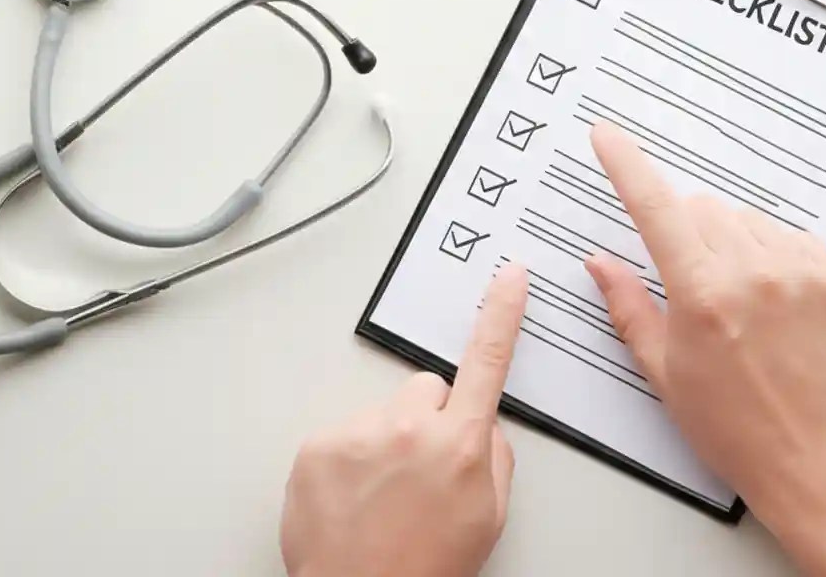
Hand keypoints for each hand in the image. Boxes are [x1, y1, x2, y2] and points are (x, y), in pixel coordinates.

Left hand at [281, 265, 528, 576]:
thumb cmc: (425, 569)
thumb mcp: (489, 517)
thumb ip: (493, 456)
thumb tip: (480, 426)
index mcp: (460, 442)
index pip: (487, 361)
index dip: (501, 314)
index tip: (509, 277)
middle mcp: (409, 428)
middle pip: (426, 389)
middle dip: (428, 418)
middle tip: (421, 470)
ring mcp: (358, 434)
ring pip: (381, 414)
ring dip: (384, 442)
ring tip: (381, 496)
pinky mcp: (316, 446)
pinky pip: (343, 434)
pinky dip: (348, 460)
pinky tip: (353, 499)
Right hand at [586, 123, 825, 576]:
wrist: (812, 458)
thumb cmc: (732, 427)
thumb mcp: (664, 371)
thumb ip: (629, 306)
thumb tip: (600, 261)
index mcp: (702, 295)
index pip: (656, 208)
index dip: (626, 166)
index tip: (608, 136)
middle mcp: (753, 272)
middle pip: (702, 208)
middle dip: (685, 232)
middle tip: (689, 283)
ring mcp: (800, 271)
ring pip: (745, 219)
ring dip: (730, 242)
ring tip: (738, 301)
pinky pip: (790, 237)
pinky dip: (772, 255)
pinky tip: (770, 301)